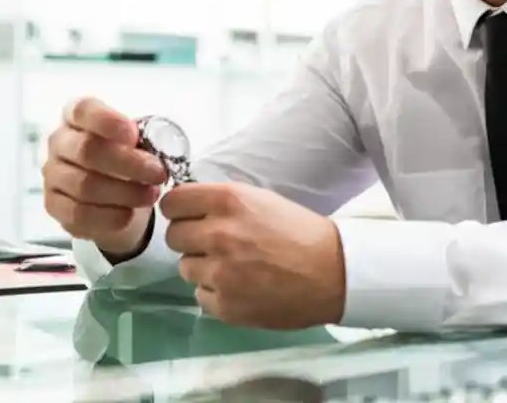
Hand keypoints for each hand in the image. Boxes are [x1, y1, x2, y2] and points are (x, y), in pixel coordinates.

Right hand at [43, 97, 169, 257]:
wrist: (114, 193)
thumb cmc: (126, 156)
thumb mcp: (136, 140)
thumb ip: (142, 139)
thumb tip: (157, 151)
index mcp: (77, 116)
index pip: (83, 110)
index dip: (107, 121)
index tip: (133, 135)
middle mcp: (60, 141)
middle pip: (87, 150)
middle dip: (128, 163)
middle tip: (158, 173)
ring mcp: (53, 174)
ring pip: (84, 185)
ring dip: (124, 192)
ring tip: (151, 195)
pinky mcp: (54, 205)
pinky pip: (79, 214)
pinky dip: (108, 216)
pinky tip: (129, 215)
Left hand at [160, 182, 345, 328]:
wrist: (333, 273)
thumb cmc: (299, 232)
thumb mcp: (260, 201)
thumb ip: (221, 204)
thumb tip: (187, 209)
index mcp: (229, 202)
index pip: (173, 203)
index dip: (178, 210)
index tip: (187, 217)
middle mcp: (219, 234)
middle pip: (173, 237)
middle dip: (189, 240)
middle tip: (213, 245)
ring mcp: (220, 272)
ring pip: (185, 268)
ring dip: (203, 268)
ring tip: (233, 268)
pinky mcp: (225, 304)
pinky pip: (200, 295)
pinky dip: (216, 293)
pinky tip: (240, 288)